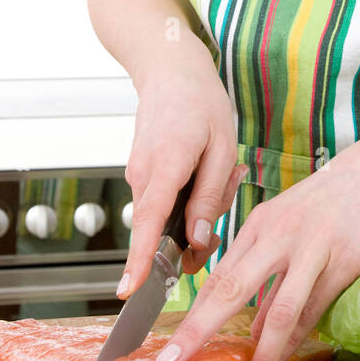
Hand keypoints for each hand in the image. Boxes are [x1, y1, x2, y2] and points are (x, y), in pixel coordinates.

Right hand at [117, 38, 246, 298]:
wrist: (170, 71)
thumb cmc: (201, 103)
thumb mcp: (222, 149)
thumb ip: (208, 198)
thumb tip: (196, 241)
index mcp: (165, 165)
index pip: (149, 223)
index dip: (140, 259)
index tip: (130, 289)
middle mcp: (142, 174)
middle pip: (165, 228)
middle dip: (199, 227)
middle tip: (229, 183)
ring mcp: (137, 174)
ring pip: (168, 215)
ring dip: (198, 205)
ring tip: (221, 168)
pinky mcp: (140, 174)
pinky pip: (165, 201)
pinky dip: (189, 194)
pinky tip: (208, 166)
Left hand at [153, 130, 359, 360]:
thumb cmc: (331, 201)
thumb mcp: (289, 224)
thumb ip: (269, 269)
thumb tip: (254, 322)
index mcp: (258, 225)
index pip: (216, 276)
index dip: (192, 314)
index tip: (171, 345)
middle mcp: (276, 235)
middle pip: (230, 289)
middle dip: (198, 330)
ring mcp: (310, 248)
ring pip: (278, 310)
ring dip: (261, 354)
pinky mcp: (342, 261)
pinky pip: (314, 308)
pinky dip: (297, 340)